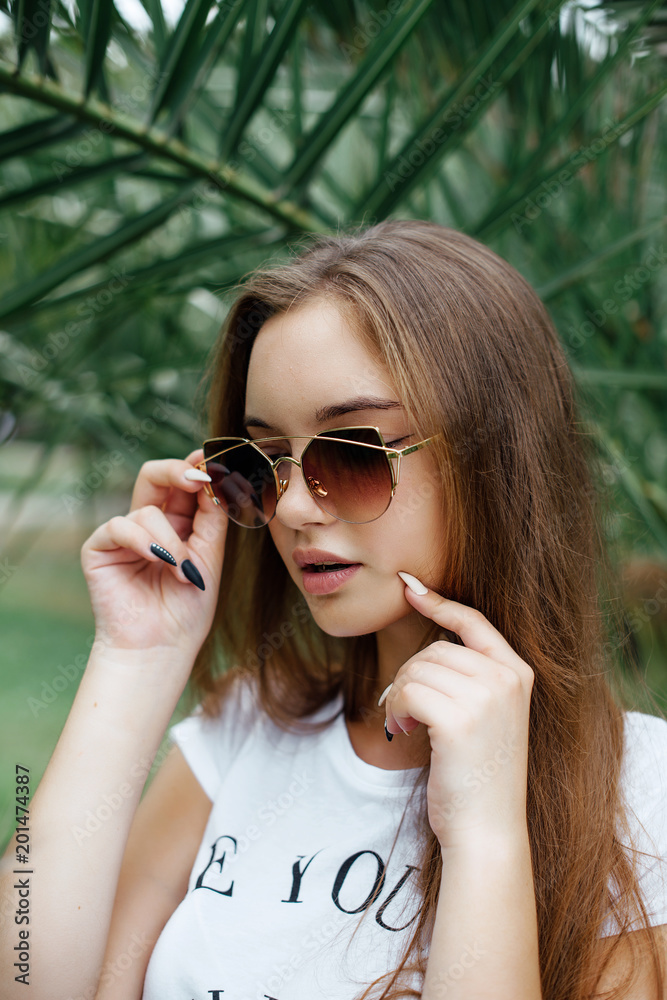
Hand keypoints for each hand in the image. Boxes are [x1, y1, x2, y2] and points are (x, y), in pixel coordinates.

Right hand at [80, 449, 226, 663]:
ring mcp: (123, 535)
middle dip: (177, 471)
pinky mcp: (99, 549)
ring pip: (147, 510)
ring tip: (183, 573)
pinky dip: (144, 542)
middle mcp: (148, 524)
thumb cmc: (187, 609)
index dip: (198, 469)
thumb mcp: (209, 557)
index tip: (217, 463)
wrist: (162, 648)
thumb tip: (216, 477)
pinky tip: (158, 563)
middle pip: (154, 476)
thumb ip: (212, 517)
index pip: (184, 484)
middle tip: (198, 477)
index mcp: (177, 523)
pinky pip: (120, 527)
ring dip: (172, 541)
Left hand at [385, 575, 534, 850]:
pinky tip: (400, 730)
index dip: (439, 601)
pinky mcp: (460, 719)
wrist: (487, 830)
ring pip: (417, 668)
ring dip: (399, 694)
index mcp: (519, 673)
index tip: (409, 586)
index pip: (474, 621)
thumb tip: (429, 645)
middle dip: (410, 675)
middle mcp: (507, 679)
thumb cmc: (479, 776)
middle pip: (435, 648)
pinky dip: (394, 708)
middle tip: (404, 709)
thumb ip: (471, 678)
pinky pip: (408, 691)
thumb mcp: (488, 716)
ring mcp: (487, 698)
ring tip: (404, 723)